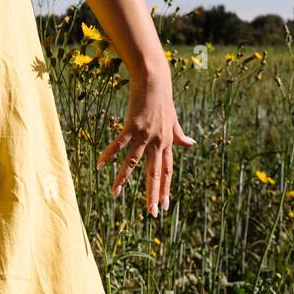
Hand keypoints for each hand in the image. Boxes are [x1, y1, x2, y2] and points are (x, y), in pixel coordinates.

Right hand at [96, 67, 194, 215]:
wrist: (155, 80)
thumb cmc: (163, 99)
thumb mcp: (174, 119)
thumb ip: (181, 134)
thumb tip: (192, 144)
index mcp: (167, 142)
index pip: (167, 171)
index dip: (165, 189)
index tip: (163, 206)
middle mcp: (158, 142)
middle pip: (154, 173)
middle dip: (152, 194)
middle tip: (151, 213)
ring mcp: (145, 135)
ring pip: (133, 163)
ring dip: (123, 180)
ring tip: (114, 195)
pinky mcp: (132, 126)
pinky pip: (119, 144)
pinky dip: (109, 155)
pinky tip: (100, 165)